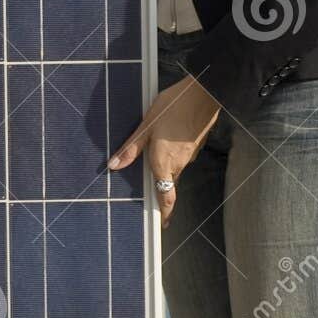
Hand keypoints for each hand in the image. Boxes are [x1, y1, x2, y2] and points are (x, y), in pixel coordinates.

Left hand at [107, 76, 220, 228]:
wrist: (203, 93)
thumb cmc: (174, 107)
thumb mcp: (146, 126)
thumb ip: (131, 148)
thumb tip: (114, 166)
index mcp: (164, 163)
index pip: (166, 197)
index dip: (164, 213)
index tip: (162, 224)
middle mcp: (179, 163)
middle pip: (167, 182)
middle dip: (158, 185)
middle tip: (146, 184)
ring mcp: (189, 154)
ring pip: (174, 167)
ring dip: (164, 165)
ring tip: (152, 153)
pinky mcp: (195, 143)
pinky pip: (181, 155)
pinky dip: (173, 152)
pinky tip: (166, 138)